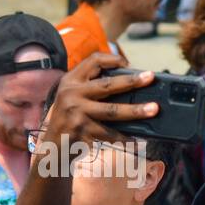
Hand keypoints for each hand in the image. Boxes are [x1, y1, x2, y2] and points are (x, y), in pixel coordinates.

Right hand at [40, 54, 156, 153]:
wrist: (52, 145)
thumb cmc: (68, 117)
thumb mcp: (72, 95)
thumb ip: (91, 85)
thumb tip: (128, 79)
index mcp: (70, 81)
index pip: (93, 61)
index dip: (113, 59)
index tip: (129, 64)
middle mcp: (71, 94)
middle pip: (107, 85)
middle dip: (131, 81)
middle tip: (150, 78)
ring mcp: (76, 114)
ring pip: (112, 111)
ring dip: (135, 111)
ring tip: (152, 110)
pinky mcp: (82, 131)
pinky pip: (109, 133)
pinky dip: (124, 137)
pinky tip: (136, 138)